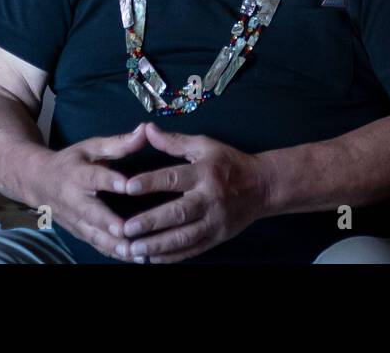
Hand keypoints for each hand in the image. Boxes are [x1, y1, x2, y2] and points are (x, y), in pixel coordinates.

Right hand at [29, 123, 146, 261]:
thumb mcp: (91, 147)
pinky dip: (113, 253)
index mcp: (78, 175)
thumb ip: (119, 143)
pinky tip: (134, 258)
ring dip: (114, 244)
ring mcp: (76, 220)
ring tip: (135, 252)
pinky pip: (97, 245)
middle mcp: (75, 200)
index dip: (109, 181)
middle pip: (92, 213)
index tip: (126, 185)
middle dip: (108, 222)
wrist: (37, 182)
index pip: (94, 177)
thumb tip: (145, 130)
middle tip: (126, 231)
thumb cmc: (71, 161)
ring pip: (94, 235)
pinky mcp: (80, 233)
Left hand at [120, 122, 269, 262]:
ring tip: (133, 249)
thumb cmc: (231, 163)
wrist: (263, 186)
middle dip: (151, 222)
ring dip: (157, 245)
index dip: (151, 182)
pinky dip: (171, 257)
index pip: (174, 178)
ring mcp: (215, 221)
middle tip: (126, 229)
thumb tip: (147, 129)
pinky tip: (152, 259)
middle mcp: (210, 199)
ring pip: (184, 237)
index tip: (128, 188)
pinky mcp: (217, 237)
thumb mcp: (206, 146)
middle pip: (178, 213)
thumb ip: (175, 142)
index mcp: (205, 173)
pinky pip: (192, 250)